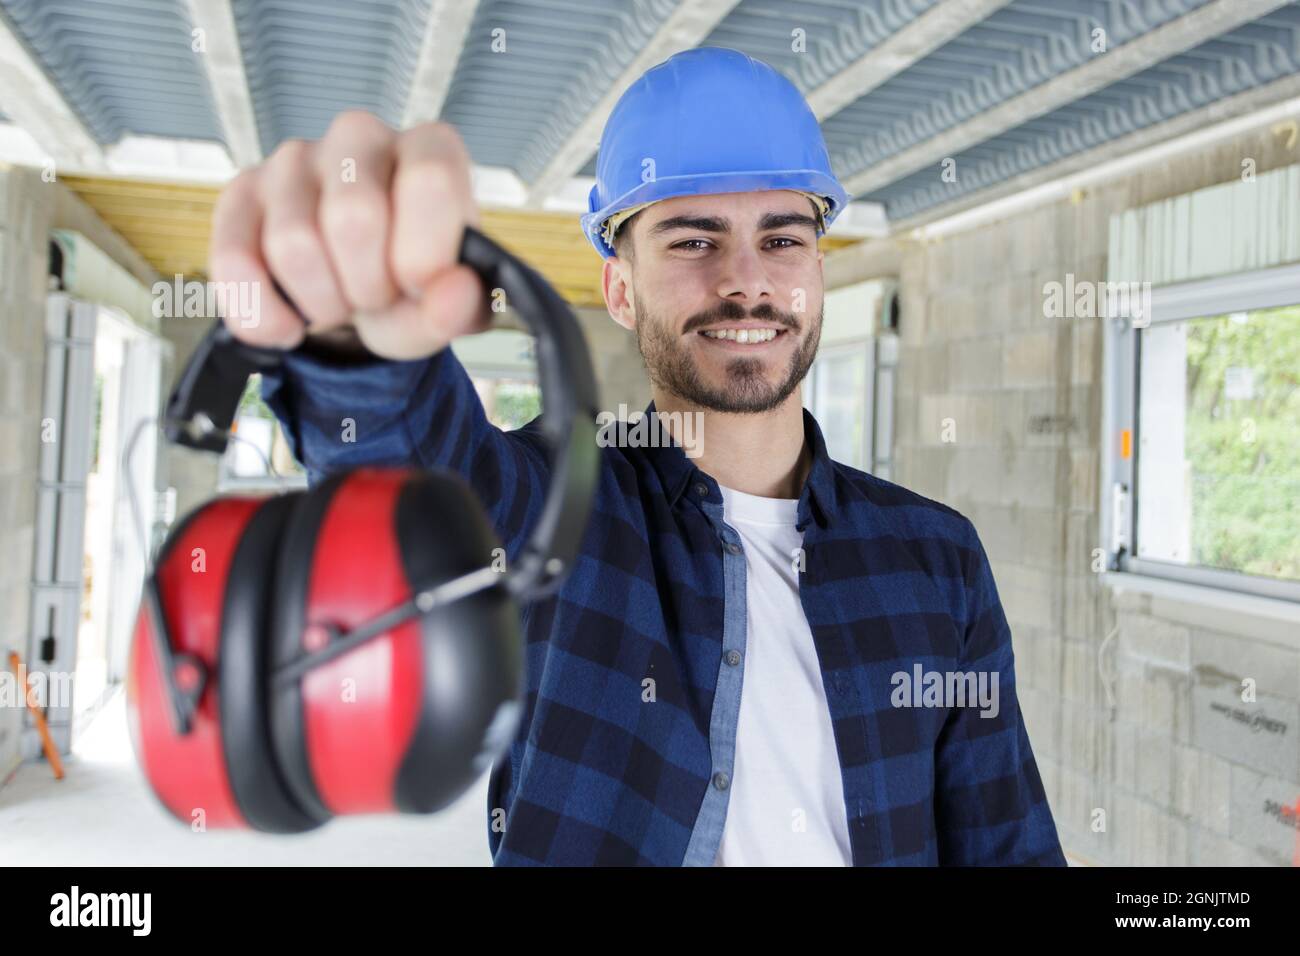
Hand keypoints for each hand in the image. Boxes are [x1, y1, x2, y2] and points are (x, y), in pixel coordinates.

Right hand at [209, 112, 489, 359]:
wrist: (358, 299)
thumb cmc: (410, 286)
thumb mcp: (446, 309)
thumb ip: (462, 307)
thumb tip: (455, 293)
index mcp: (429, 149)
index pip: (429, 179)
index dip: (423, 254)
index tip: (420, 288)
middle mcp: (360, 136)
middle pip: (354, 216)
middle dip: (368, 288)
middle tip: (378, 299)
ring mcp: (294, 159)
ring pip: (293, 243)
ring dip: (321, 303)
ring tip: (341, 302)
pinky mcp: (240, 193)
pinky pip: (234, 260)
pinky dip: (262, 314)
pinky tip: (289, 323)